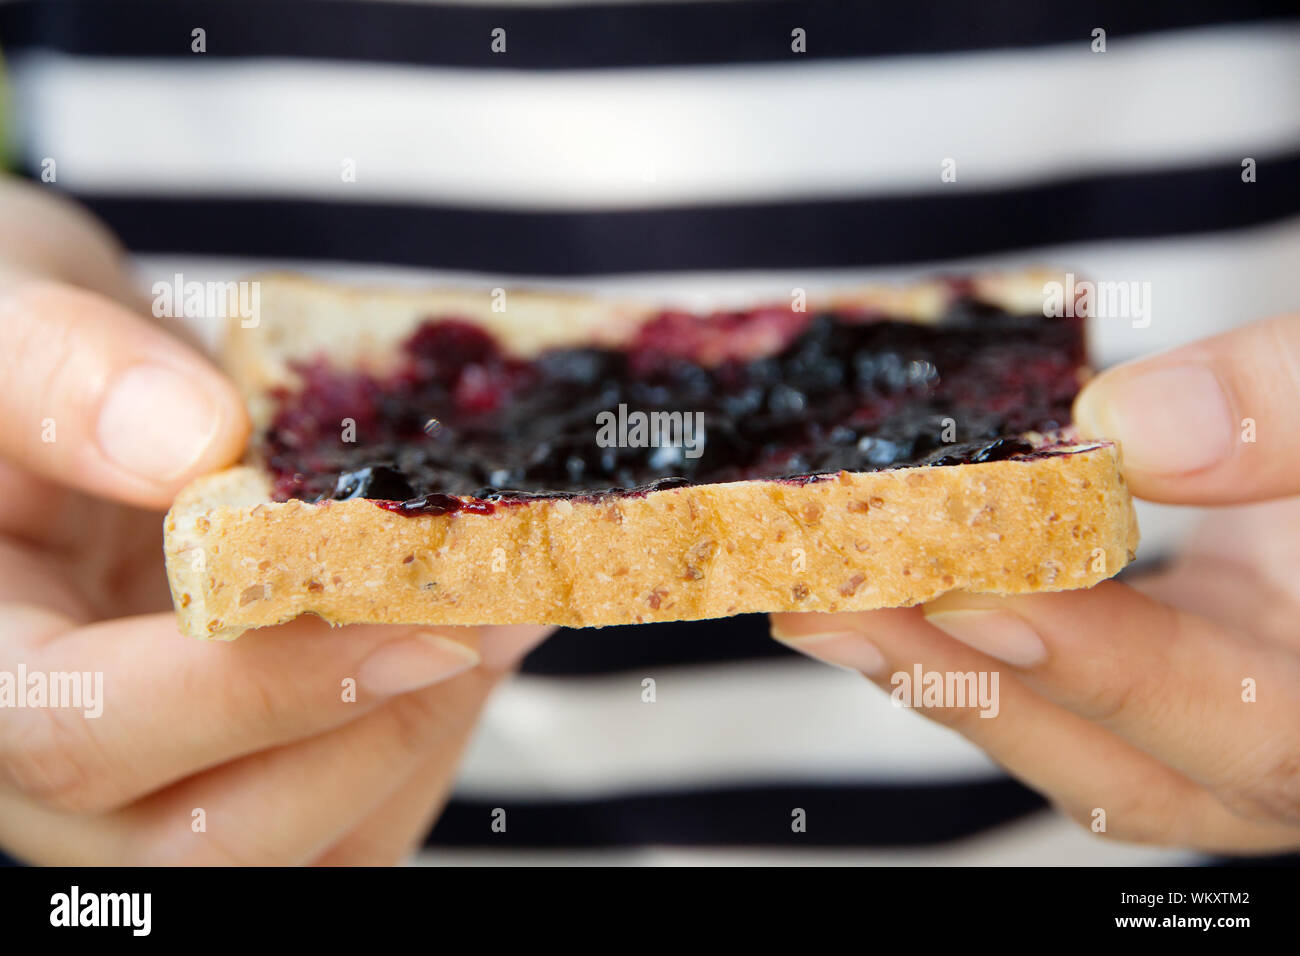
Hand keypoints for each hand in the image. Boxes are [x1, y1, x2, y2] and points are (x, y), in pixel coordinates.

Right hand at [0, 178, 550, 863]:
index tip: (395, 604)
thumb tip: (202, 445)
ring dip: (428, 730)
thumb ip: (67, 374)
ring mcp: (161, 785)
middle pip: (214, 836)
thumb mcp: (8, 315)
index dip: (250, 687)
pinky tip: (488, 630)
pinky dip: (433, 736)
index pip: (87, 734)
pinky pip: (353, 818)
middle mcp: (62, 768)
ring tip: (514, 605)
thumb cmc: (20, 359)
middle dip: (374, 725)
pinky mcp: (248, 771)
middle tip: (491, 607)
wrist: (65, 394)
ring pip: (306, 844)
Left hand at [772, 314, 1299, 853]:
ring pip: (1084, 744)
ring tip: (820, 603)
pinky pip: (1072, 693)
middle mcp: (1292, 736)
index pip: (1250, 720)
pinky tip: (892, 593)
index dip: (1114, 668)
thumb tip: (1123, 426)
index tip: (977, 591)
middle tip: (830, 605)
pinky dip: (976, 647)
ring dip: (946, 677)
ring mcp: (1238, 718)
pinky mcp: (1191, 675)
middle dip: (972, 687)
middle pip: (1130, 766)